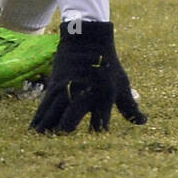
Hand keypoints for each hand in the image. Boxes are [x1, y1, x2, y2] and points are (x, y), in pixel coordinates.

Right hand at [30, 20, 146, 133]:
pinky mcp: (54, 85)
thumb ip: (130, 107)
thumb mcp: (122, 84)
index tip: (97, 136)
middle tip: (59, 138)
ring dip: (47, 125)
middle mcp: (81, 91)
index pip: (100, 121)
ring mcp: (65, 87)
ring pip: (54, 110)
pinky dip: (39, 117)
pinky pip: (45, 104)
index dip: (99, 129)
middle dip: (65, 127)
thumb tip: (143, 122)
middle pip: (71, 114)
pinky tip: (33, 128)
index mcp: (101, 94)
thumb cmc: (107, 64)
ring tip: (38, 138)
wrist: (86, 38)